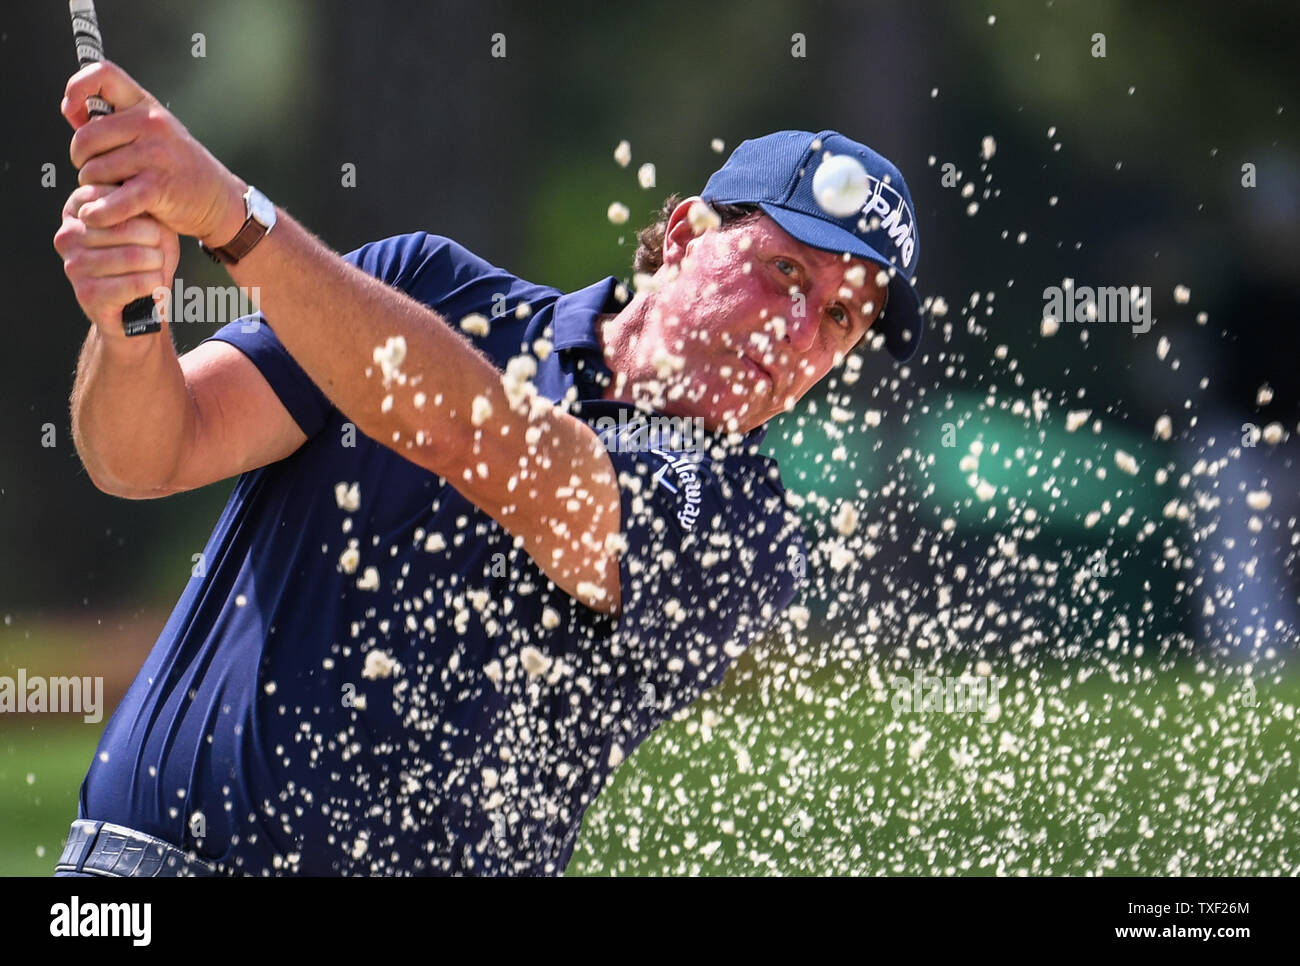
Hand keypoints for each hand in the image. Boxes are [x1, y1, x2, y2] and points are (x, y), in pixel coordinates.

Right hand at [54, 183, 179, 340]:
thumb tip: (140, 193)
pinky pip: (137, 282)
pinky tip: (153, 286)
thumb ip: (142, 205)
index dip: (146, 216)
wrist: (140, 308)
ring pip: (135, 256)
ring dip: (157, 265)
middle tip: (158, 254)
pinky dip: (155, 284)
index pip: (116, 198)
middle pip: (128, 227)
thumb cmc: (147, 261)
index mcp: (77, 210)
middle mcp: (67, 235)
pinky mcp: (87, 294)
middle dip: (156, 242)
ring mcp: (73, 265)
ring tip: (155, 270)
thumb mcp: (151, 226)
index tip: (153, 230)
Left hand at [61, 59, 244, 244]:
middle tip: (94, 169)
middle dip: (81, 159)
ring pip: (94, 171)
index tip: (72, 110)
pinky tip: (97, 215)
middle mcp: (151, 125)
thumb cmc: (178, 167)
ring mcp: (155, 156)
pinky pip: (113, 201)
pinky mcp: (157, 188)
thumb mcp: (153, 133)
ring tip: (111, 190)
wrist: (217, 199)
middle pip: (86, 137)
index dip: (77, 88)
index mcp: (146, 106)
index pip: (103, 76)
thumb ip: (116, 122)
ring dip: (93, 188)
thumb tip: (72, 111)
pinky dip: (98, 213)